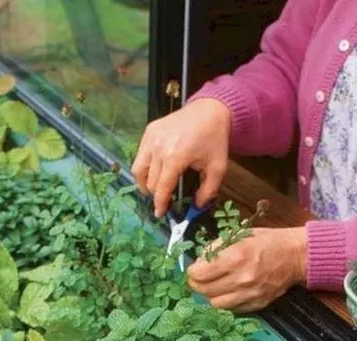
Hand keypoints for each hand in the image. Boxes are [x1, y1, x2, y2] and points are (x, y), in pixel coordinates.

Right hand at [132, 99, 230, 217]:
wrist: (209, 110)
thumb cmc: (214, 140)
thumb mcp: (218, 168)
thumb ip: (208, 191)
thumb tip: (197, 207)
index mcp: (175, 157)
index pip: (161, 188)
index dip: (160, 204)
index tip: (160, 214)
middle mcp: (158, 147)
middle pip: (150, 182)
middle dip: (156, 195)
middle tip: (165, 200)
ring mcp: (151, 138)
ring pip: (138, 170)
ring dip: (145, 183)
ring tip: (155, 189)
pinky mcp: (149, 131)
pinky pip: (140, 156)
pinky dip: (145, 167)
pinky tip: (156, 171)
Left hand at [187, 228, 306, 312]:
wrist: (295, 256)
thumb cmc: (268, 241)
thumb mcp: (240, 234)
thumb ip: (217, 247)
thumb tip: (200, 261)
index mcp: (235, 257)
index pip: (199, 274)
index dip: (192, 271)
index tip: (195, 268)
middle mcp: (240, 278)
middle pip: (204, 291)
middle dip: (197, 284)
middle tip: (200, 278)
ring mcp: (249, 294)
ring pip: (215, 304)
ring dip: (211, 295)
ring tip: (215, 285)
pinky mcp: (257, 304)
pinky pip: (232, 309)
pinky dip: (227, 302)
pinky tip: (230, 291)